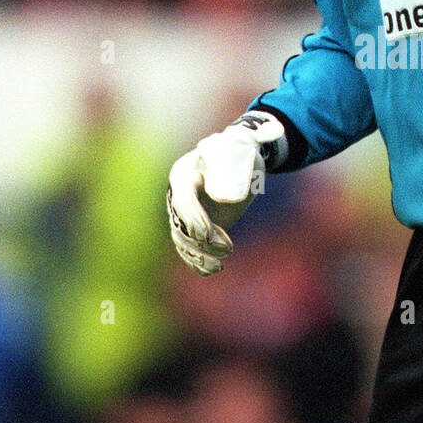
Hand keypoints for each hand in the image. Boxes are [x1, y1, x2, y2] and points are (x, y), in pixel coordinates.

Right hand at [166, 112, 286, 273]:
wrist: (243, 158)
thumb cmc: (241, 152)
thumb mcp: (239, 153)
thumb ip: (231, 168)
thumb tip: (223, 199)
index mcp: (184, 173)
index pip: (183, 200)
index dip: (194, 219)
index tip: (208, 234)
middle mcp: (179, 194)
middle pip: (181, 223)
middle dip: (200, 241)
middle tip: (226, 248)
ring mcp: (185, 212)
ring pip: (182, 239)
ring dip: (198, 255)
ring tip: (219, 265)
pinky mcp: (196, 226)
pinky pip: (189, 247)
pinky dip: (197, 261)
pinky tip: (211, 270)